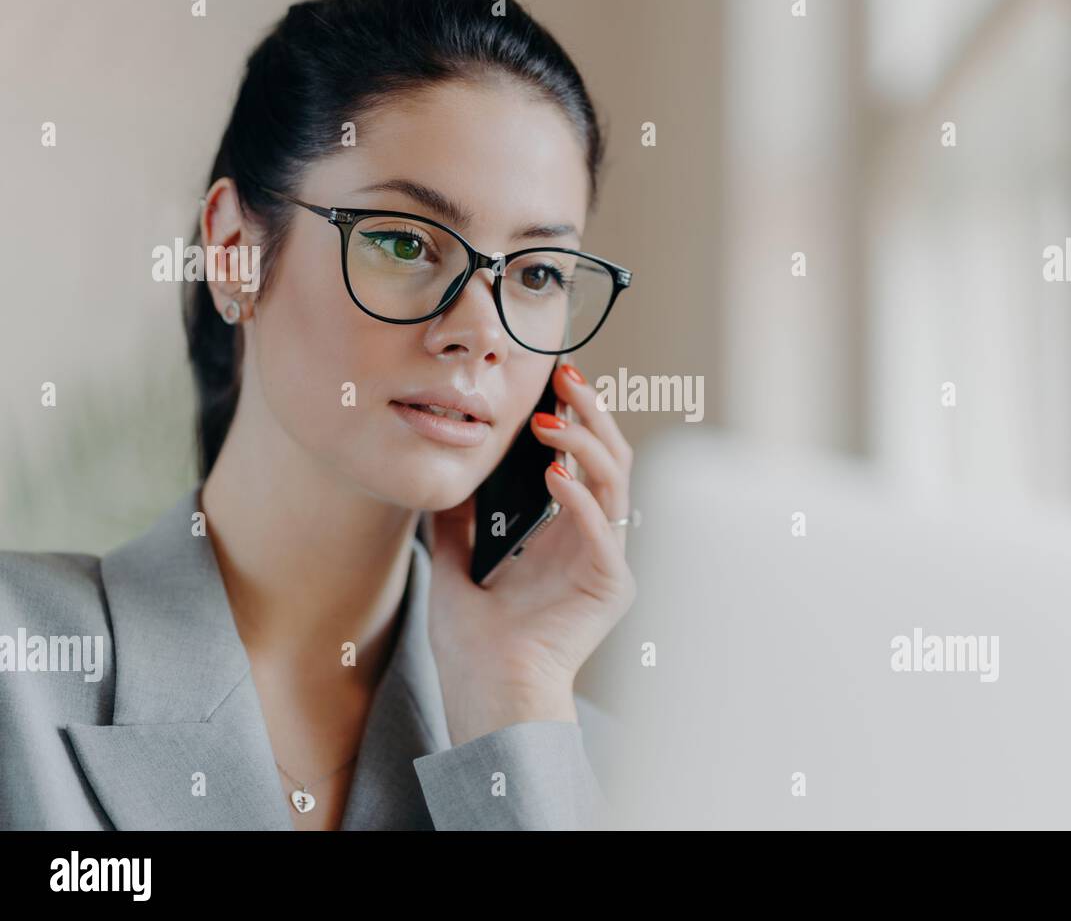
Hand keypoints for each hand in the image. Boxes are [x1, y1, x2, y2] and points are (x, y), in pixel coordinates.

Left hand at [423, 362, 636, 745]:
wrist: (484, 694)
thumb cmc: (474, 644)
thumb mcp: (457, 563)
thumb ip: (461, 520)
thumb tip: (453, 475)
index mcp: (566, 535)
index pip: (583, 460)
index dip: (574, 416)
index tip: (551, 381)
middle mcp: (594, 542)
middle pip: (609, 459)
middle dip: (591, 412)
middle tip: (566, 376)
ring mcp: (607, 562)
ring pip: (616, 483)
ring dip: (585, 444)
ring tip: (549, 422)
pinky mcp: (610, 586)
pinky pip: (602, 529)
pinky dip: (580, 497)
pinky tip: (553, 474)